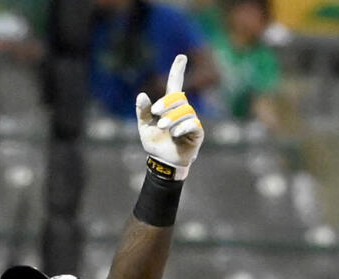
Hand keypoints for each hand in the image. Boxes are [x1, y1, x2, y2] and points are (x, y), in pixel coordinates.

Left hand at [135, 53, 202, 177]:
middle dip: (166, 104)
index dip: (178, 70)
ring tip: (164, 128)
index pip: (175, 84)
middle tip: (156, 114)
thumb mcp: (144, 127)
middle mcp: (182, 110)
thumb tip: (141, 95)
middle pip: (178, 98)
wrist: (162, 162)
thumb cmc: (155, 142)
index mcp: (169, 106)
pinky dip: (182, 127)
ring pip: (185, 111)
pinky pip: (193, 124)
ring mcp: (191, 121)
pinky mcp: (197, 132)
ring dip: (172, 118)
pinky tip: (175, 134)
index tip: (181, 57)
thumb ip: (143, 112)